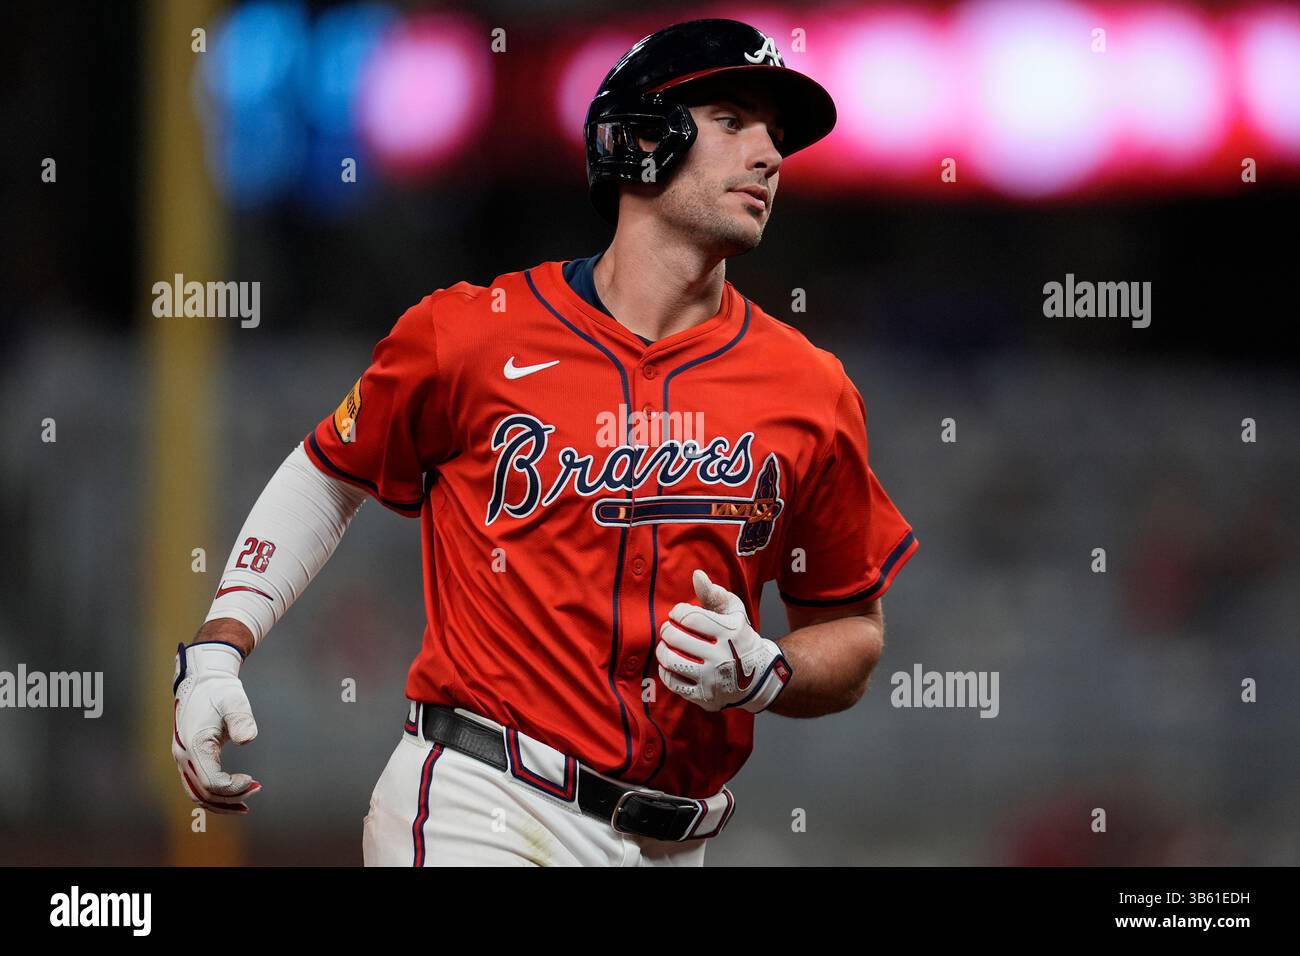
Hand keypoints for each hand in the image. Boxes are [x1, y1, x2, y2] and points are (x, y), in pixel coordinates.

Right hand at [171, 642, 262, 813]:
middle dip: (230, 798)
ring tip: (246, 802)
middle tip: (255, 790)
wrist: (202, 680)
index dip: (233, 787)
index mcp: (194, 745)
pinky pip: (195, 784)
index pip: (211, 782)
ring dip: (220, 801)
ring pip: (196, 793)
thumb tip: (247, 739)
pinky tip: (233, 792)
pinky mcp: (187, 756)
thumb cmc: (219, 691)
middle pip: (203, 793)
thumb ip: (241, 719)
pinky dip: (213, 793)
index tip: (253, 780)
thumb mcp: (234, 700)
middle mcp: (183, 755)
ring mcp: (182, 757)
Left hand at [656, 569, 792, 712]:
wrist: (758, 676)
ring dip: (662, 650)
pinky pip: (673, 682)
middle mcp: (722, 656)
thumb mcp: (734, 612)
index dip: (677, 612)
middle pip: (676, 638)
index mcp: (729, 632)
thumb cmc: (740, 639)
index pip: (689, 617)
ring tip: (666, 645)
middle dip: (667, 630)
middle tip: (669, 629)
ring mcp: (712, 678)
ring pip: (671, 661)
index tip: (678, 614)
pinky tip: (669, 663)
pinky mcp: (704, 696)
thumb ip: (714, 593)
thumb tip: (696, 575)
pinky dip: (665, 671)